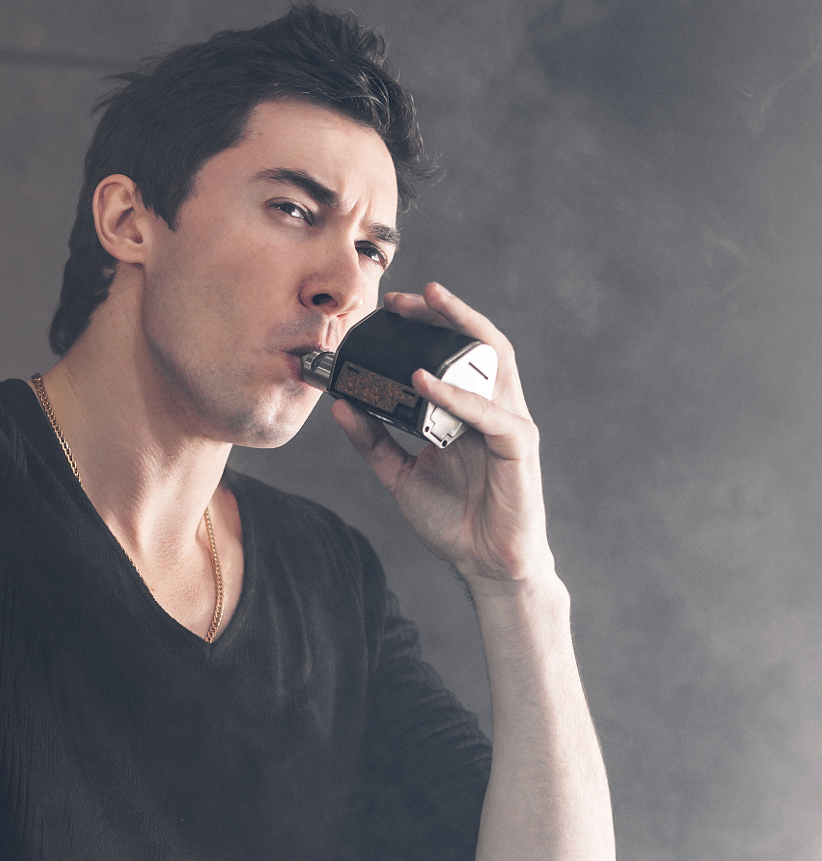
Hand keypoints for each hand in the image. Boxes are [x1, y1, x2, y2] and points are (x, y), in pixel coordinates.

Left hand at [331, 282, 556, 591]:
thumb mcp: (399, 474)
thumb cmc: (453, 519)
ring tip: (430, 308)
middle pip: (478, 342)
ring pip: (495, 360)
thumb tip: (342, 405)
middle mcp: (492, 407)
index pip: (454, 351)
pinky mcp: (518, 446)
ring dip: (462, 330)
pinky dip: (457, 395)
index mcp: (467, 410)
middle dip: (445, 313)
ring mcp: (508, 422)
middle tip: (407, 298)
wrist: (484, 562)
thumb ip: (372, 440)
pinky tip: (426, 383)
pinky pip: (490, 413)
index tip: (390, 307)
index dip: (428, 324)